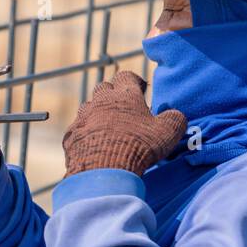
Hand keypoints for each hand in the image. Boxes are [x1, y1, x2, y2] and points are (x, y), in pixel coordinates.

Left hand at [62, 71, 185, 177]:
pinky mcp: (70, 135)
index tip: (141, 90)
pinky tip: (93, 144)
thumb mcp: (167, 133)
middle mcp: (100, 101)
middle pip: (104, 88)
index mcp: (124, 95)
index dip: (134, 81)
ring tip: (108, 127)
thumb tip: (176, 115)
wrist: (103, 170)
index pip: (126, 76)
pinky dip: (85, 133)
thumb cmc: (138, 146)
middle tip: (124, 109)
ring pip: (88, 107)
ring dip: (97, 113)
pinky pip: (78, 128)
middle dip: (113, 94)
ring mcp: (82, 117)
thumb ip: (175, 119)